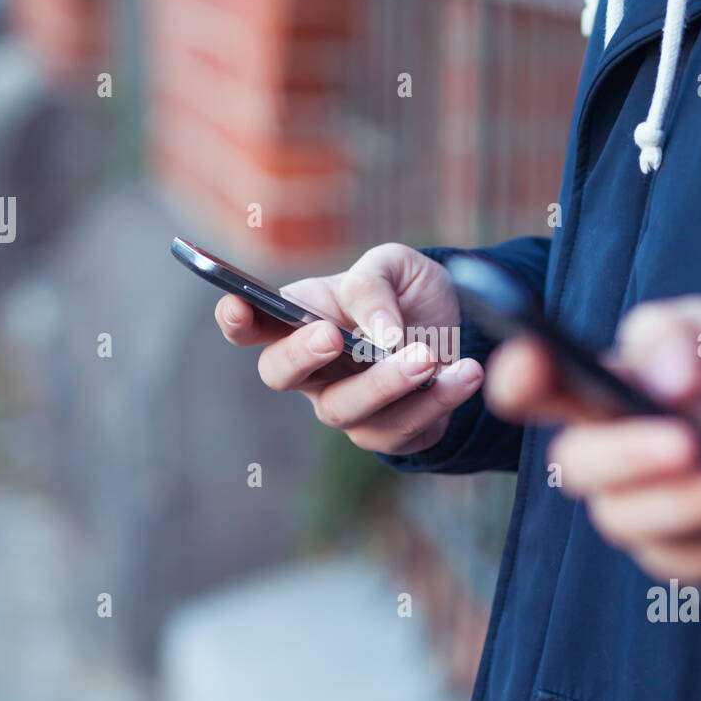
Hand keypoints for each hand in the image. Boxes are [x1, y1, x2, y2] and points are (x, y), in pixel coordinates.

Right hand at [214, 243, 483, 454]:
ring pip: (347, 408)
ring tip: (428, 355)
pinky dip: (438, 399)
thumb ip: (373, 286)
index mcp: (301, 321)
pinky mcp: (389, 433)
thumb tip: (377, 332)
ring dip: (387, 382)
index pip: (252, 324)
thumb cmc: (406, 294)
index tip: (236, 306)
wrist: (459, 328)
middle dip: (303, 356)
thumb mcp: (393, 267)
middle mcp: (312, 371)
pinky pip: (404, 428)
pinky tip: (465, 374)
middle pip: (280, 375)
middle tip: (336, 337)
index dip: (236, 320)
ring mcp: (345, 406)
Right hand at [484, 296, 700, 581]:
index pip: (529, 391)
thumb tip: (669, 378)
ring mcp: (633, 515)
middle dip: (628, 455)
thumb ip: (677, 334)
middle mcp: (596, 463)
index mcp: (587, 398)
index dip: (519, 379)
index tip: (535, 356)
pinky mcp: (682, 557)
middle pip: (578, 467)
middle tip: (684, 442)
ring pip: (643, 525)